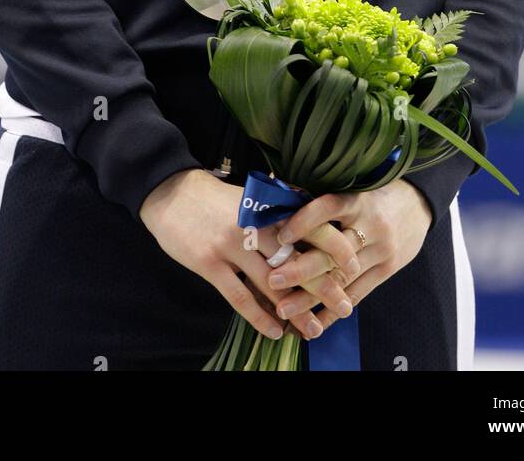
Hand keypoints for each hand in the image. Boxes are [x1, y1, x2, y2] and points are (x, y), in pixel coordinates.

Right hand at [138, 169, 356, 343]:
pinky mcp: (209, 263)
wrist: (170, 192)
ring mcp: (230, 244)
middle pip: (296, 259)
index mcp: (266, 206)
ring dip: (295, 309)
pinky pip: (239, 295)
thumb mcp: (250, 196)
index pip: (308, 226)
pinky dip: (259, 316)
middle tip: (343, 307)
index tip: (353, 267)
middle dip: (322, 285)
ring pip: (271, 283)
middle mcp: (253, 224)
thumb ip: (278, 209)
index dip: (333, 248)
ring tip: (313, 329)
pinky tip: (275, 330)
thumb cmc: (214, 198)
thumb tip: (311, 222)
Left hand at [263, 178, 432, 331]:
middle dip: (301, 268)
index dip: (305, 220)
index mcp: (359, 201)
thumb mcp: (356, 189)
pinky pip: (357, 294)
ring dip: (311, 297)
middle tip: (273, 280)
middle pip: (334, 251)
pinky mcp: (387, 270)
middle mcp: (371, 226)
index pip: (329, 208)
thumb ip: (327, 201)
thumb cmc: (376, 194)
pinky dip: (333, 310)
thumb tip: (283, 203)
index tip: (281, 235)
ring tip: (284, 309)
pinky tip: (313, 323)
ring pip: (342, 278)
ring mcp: (381, 251)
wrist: (419, 205)